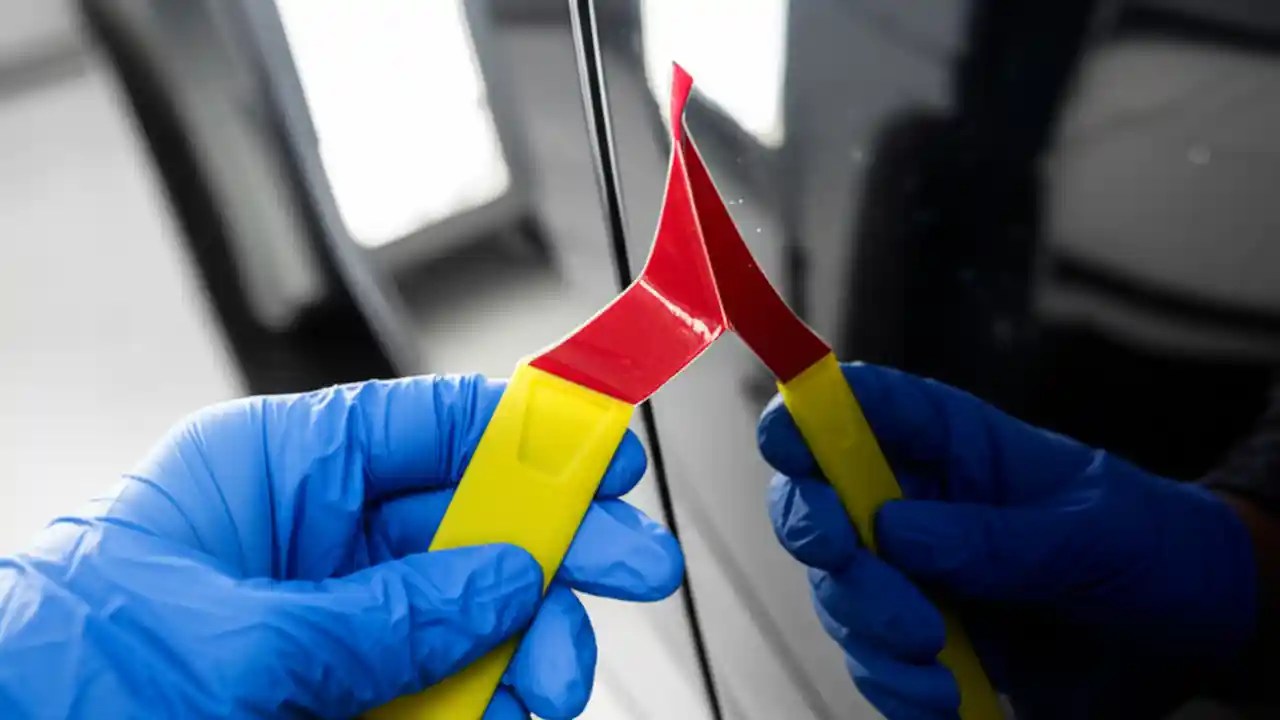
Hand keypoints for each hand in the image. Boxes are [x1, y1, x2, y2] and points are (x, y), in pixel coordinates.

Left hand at [0, 375, 681, 718]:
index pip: (431, 425)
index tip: (607, 451)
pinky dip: (482, 704)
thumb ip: (387, 612)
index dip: (531, 432)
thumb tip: (505, 580)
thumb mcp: (241, 635)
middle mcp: (311, 538)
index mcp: (277, 470)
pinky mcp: (335, 693)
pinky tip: (502, 717)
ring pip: (468, 616)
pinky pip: (437, 686)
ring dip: (526, 648)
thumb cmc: (57, 671)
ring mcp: (329, 622)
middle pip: (470, 525)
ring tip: (547, 688)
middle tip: (631, 573)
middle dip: (554, 551)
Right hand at [758, 363, 1256, 717]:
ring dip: (868, 625)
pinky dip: (893, 686)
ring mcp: (915, 577)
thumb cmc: (1152, 545)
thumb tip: (898, 531)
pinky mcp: (924, 645)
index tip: (790, 443)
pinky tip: (943, 695)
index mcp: (954, 444)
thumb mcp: (1090, 531)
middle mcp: (918, 504)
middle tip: (849, 561)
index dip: (807, 413)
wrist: (1194, 631)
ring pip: (837, 592)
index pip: (859, 406)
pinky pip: (872, 663)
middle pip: (817, 500)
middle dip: (817, 532)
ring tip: (935, 655)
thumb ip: (996, 535)